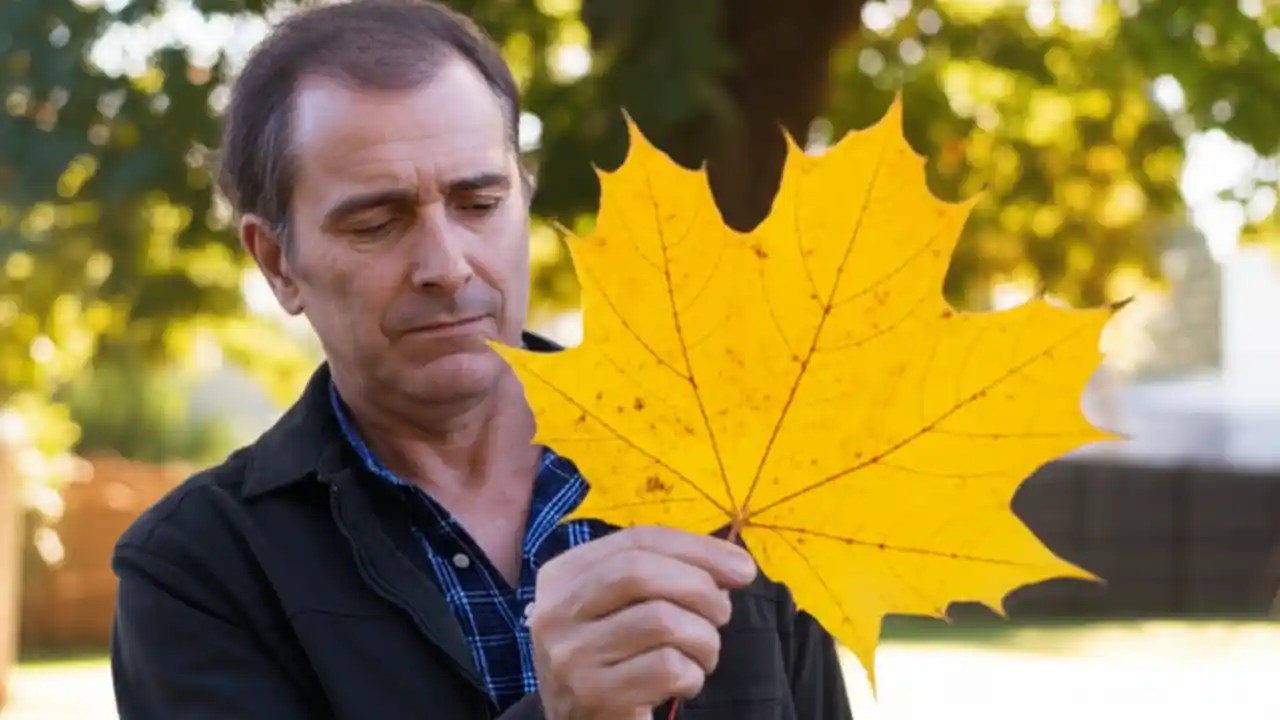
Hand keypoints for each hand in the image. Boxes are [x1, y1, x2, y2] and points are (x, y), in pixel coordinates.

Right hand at [528, 525, 757, 719]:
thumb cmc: (612, 656)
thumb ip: (664, 576)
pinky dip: (692, 674)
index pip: (637, 540)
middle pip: (641, 573)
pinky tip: (684, 682)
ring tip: (703, 655)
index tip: (742, 568)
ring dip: (703, 638)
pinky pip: (667, 668)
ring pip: (662, 621)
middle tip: (722, 614)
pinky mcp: (593, 696)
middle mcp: (555, 611)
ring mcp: (571, 655)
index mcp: (562, 575)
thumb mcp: (621, 606)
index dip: (697, 549)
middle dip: (700, 588)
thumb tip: (735, 567)